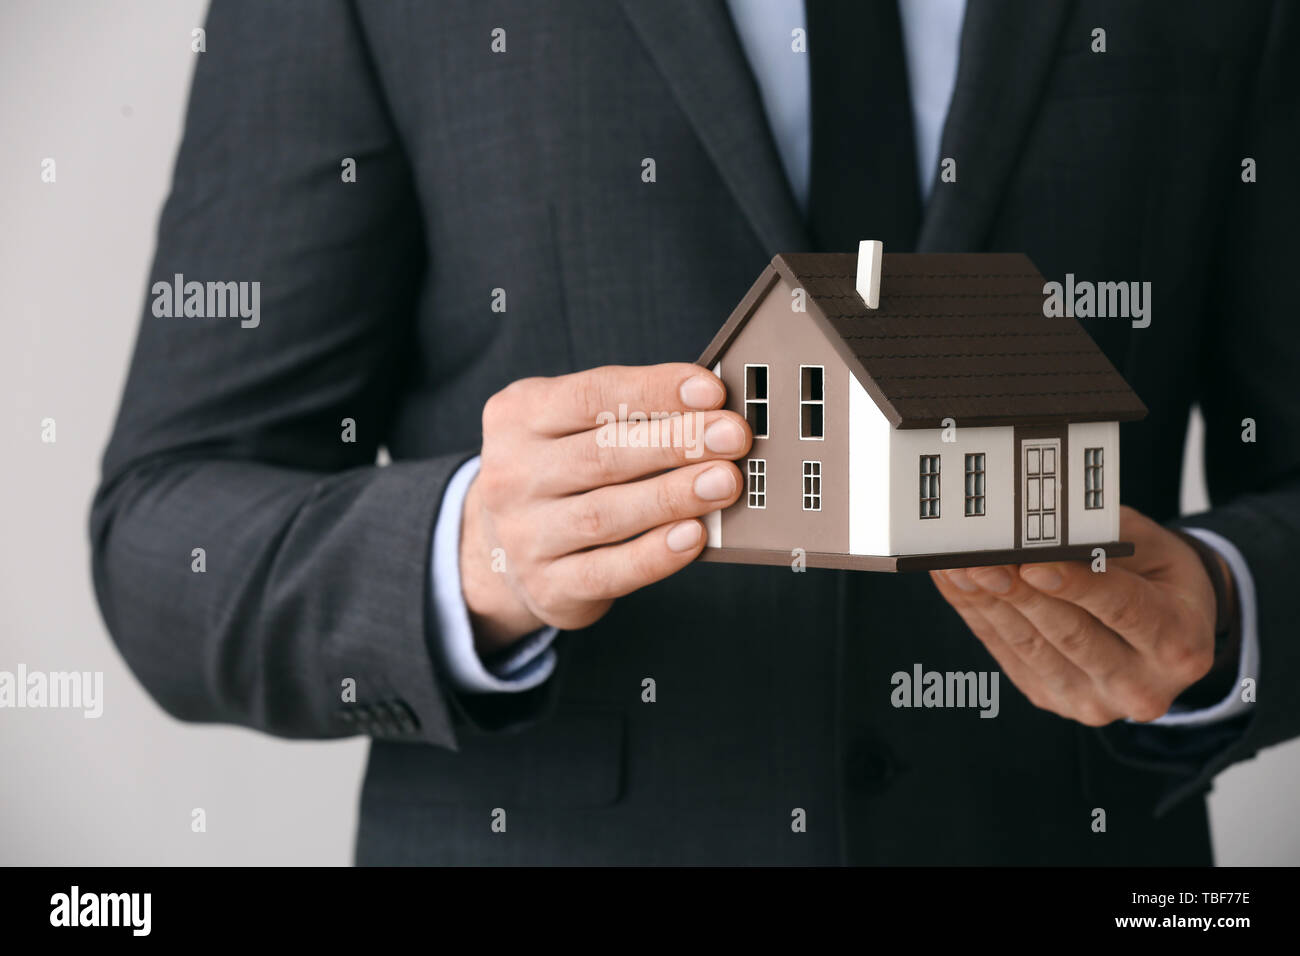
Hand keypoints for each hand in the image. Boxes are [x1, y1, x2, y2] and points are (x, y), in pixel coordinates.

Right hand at [461, 363, 749, 652]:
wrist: (506, 549)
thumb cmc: (563, 471)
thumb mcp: (572, 426)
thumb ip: (628, 412)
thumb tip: (710, 408)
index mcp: (517, 416)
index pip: (589, 395)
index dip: (654, 391)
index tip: (711, 390)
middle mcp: (510, 474)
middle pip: (601, 454)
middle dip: (675, 443)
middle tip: (732, 436)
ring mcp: (524, 534)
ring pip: (605, 514)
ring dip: (672, 496)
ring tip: (725, 482)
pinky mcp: (547, 586)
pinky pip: (606, 571)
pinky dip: (654, 554)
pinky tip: (693, 535)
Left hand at [930, 506, 1233, 725]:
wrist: (1168, 632)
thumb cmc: (1159, 578)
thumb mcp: (1153, 549)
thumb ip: (1104, 538)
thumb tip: (1040, 525)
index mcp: (1179, 644)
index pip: (1123, 610)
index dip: (1076, 587)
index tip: (1033, 564)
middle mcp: (1141, 685)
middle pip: (1070, 634)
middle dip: (1017, 594)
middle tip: (977, 559)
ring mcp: (1095, 702)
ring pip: (1031, 648)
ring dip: (986, 605)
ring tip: (955, 566)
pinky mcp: (1054, 700)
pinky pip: (1009, 655)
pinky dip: (979, 617)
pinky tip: (957, 585)